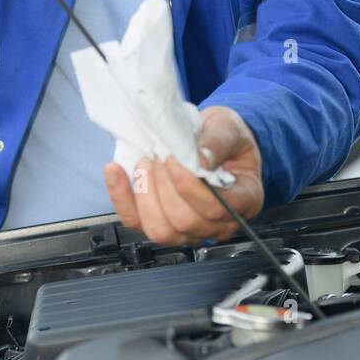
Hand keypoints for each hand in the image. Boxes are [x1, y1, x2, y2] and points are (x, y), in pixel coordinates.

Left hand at [103, 105, 263, 244]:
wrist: (212, 140)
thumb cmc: (225, 138)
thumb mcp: (229, 129)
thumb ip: (218, 142)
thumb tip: (200, 159)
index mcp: (244, 200)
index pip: (216, 209)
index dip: (190, 187)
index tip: (175, 159)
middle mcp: (218, 223)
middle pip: (185, 222)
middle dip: (165, 186)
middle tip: (161, 155)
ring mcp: (188, 229)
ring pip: (160, 230)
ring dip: (145, 194)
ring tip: (146, 163)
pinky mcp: (160, 223)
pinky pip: (136, 222)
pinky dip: (122, 197)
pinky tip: (116, 171)